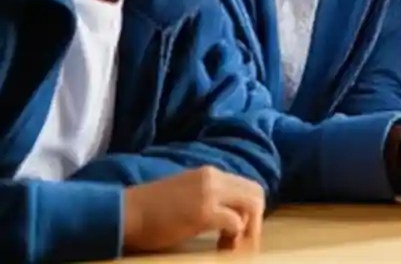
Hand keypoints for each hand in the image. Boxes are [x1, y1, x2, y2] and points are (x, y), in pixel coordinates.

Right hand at [122, 166, 264, 253]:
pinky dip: (235, 237)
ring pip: (251, 205)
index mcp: (209, 174)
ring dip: (248, 229)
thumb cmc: (147, 210)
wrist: (122, 213)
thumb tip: (227, 215)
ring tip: (231, 247)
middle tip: (242, 243)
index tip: (239, 231)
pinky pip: (235, 223)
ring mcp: (210, 193)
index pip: (246, 186)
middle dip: (255, 220)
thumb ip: (208, 197)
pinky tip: (222, 248)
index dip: (249, 210)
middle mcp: (214, 178)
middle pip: (256, 193)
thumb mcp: (185, 194)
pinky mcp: (204, 212)